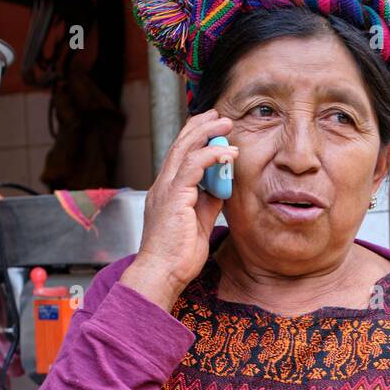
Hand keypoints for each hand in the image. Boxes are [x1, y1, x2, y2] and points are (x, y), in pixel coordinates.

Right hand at [119, 108, 237, 311]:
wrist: (161, 274)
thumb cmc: (177, 257)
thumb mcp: (197, 224)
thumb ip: (207, 203)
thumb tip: (222, 188)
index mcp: (166, 192)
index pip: (179, 156)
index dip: (194, 138)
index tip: (212, 127)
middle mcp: (162, 185)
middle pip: (180, 145)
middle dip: (200, 126)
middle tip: (219, 115)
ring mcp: (165, 189)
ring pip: (186, 149)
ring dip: (208, 133)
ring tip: (226, 123)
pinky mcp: (174, 197)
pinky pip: (194, 166)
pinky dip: (212, 155)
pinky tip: (228, 152)